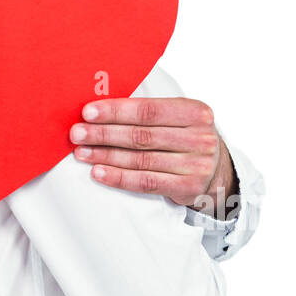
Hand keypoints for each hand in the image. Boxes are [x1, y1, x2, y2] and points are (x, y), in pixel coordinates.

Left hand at [69, 97, 235, 213]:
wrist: (218, 170)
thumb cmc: (185, 136)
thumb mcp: (179, 116)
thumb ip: (150, 111)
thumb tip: (101, 107)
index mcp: (195, 111)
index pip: (148, 110)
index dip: (116, 111)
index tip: (88, 112)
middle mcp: (200, 137)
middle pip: (141, 135)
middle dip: (104, 134)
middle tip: (77, 133)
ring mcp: (196, 164)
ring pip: (141, 160)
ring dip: (106, 155)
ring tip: (81, 152)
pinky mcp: (189, 187)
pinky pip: (147, 182)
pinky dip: (119, 177)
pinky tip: (98, 172)